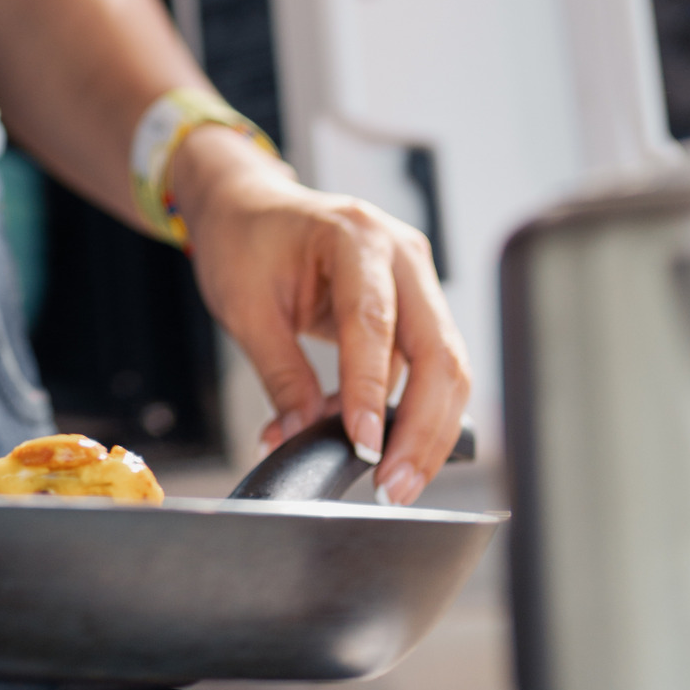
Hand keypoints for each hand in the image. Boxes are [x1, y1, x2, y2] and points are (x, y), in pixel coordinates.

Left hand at [172, 126, 470, 504]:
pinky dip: (408, 410)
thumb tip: (301, 435)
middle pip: (438, 351)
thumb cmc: (242, 242)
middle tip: (394, 485)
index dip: (371, 390)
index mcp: (355, 237)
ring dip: (426, 429)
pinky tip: (378, 444)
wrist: (246, 204)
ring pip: (446, 365)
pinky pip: (425, 365)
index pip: (373, 323)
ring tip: (395, 481)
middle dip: (422, 428)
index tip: (363, 446)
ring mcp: (416, 277)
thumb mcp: (245, 308)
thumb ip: (280, 373)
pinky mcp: (415, 304)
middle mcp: (401, 253)